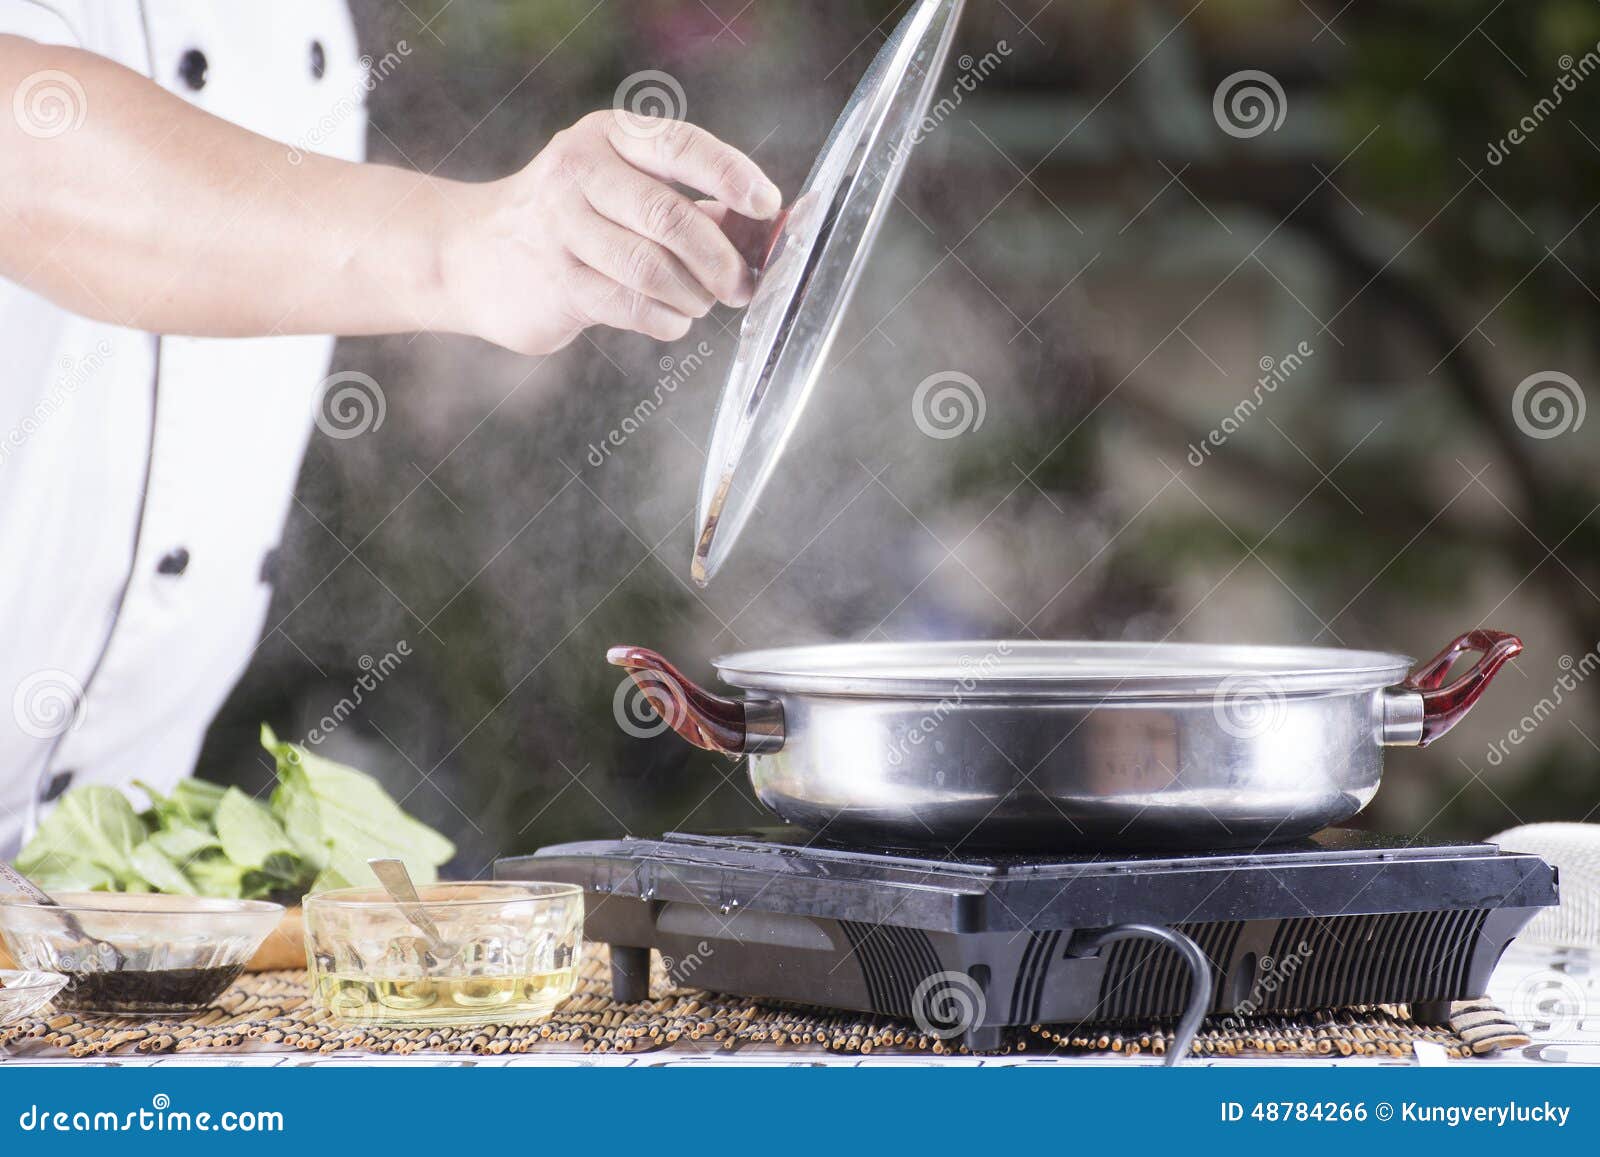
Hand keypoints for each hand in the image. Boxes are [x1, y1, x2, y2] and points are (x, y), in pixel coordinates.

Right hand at [446, 110, 782, 354]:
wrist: (470, 253)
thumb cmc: (572, 220)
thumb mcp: (623, 188)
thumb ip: (689, 203)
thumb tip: (762, 230)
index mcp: (610, 136)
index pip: (682, 146)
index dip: (732, 176)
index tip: (768, 206)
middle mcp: (580, 171)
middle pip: (671, 217)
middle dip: (720, 259)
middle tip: (740, 285)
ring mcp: (561, 226)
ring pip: (653, 268)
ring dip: (693, 295)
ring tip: (699, 302)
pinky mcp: (555, 281)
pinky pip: (631, 306)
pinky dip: (666, 319)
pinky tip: (672, 318)